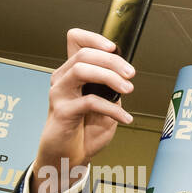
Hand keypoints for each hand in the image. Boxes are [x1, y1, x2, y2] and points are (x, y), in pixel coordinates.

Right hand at [31, 27, 134, 192]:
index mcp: (73, 72)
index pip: (75, 40)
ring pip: (81, 70)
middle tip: (131, 74)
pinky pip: (90, 102)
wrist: (71, 155)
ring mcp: (60, 93)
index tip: (114, 48)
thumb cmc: (86, 129)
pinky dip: (112, 109)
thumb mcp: (106, 104)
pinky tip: (125, 118)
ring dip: (110, 77)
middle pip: (84, 54)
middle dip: (112, 61)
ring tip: (128, 90)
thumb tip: (125, 76)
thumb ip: (112, 88)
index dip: (93, 37)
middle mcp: (63, 78)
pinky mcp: (63, 111)